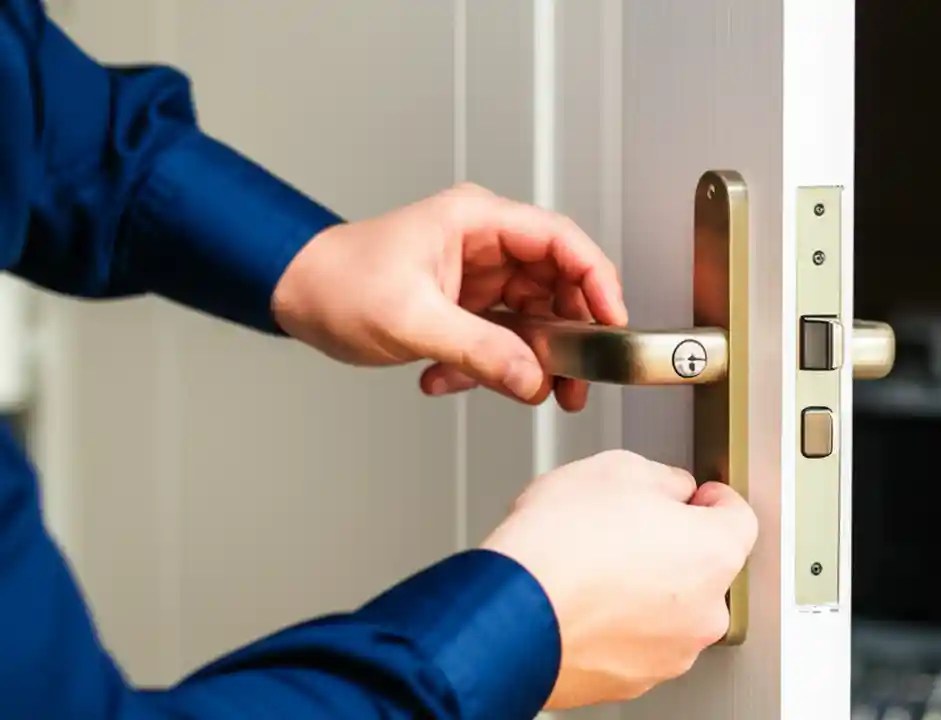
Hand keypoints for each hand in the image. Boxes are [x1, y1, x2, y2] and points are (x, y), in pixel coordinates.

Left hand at [271, 183, 626, 410]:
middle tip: (576, 380)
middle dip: (568, 336)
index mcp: (478, 221)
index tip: (613, 325)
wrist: (294, 296)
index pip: (561, 242)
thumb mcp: (411, 319)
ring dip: (530, 361)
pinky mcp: (468, 307)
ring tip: (527, 392)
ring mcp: (479, 277)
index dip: (596, 281)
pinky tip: (449, 380)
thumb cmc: (337, 283)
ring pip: (535, 319)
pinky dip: (489, 368)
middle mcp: (486, 245)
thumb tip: (534, 379)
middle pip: (558, 285)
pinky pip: (502, 340)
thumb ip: (478, 350)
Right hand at [481, 450, 757, 708]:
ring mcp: (667, 654)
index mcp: (712, 553)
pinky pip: (635, 642)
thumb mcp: (616, 469)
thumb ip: (663, 477)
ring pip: (670, 610)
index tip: (697, 494)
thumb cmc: (558, 544)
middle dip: (674, 545)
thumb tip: (670, 489)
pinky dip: (617, 623)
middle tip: (627, 526)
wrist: (507, 612)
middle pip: (704, 568)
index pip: (740, 517)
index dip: (714, 498)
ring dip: (645, 587)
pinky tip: (582, 598)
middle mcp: (702, 612)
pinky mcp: (630, 681)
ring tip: (594, 564)